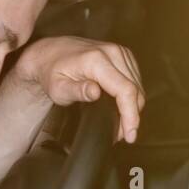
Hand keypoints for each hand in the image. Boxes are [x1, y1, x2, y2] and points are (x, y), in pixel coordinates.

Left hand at [14, 36, 145, 143]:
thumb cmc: (51, 72)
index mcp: (96, 60)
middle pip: (135, 89)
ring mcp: (119, 52)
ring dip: (134, 107)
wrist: (50, 52)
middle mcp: (112, 52)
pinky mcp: (122, 55)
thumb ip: (76, 91)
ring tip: (121, 126)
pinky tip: (123, 108)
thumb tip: (95, 93)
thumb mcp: (57, 88)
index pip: (125, 90)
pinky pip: (135, 79)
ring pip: (138, 85)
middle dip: (132, 116)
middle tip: (123, 136)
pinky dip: (132, 96)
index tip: (130, 135)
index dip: (131, 115)